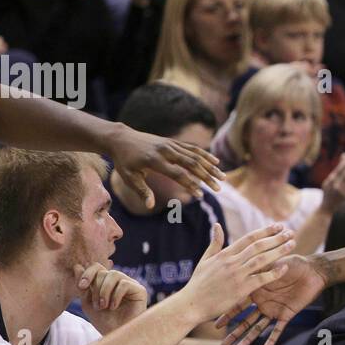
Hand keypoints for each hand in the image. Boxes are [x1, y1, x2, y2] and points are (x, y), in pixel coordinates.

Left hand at [74, 263, 147, 333]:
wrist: (116, 336)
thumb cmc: (104, 322)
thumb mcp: (87, 303)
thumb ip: (83, 286)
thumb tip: (76, 266)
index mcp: (107, 282)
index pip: (97, 267)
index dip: (88, 273)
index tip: (81, 287)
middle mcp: (120, 281)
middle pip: (104, 271)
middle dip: (96, 288)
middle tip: (97, 305)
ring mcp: (131, 285)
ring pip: (114, 275)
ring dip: (104, 291)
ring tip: (104, 306)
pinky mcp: (140, 290)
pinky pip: (124, 284)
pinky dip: (116, 295)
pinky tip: (114, 307)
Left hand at [108, 124, 225, 208]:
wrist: (121, 138)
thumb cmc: (124, 161)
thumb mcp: (129, 177)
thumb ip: (142, 191)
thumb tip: (150, 206)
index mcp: (155, 161)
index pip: (177, 174)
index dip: (190, 185)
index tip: (200, 195)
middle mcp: (165, 151)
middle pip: (192, 164)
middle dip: (207, 177)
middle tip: (219, 188)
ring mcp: (170, 145)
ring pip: (195, 155)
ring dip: (210, 167)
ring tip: (223, 177)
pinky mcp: (172, 142)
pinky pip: (192, 148)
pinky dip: (205, 155)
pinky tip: (216, 162)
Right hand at [182, 223, 296, 322]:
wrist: (191, 304)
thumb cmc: (198, 284)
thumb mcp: (205, 260)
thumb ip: (214, 243)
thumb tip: (217, 225)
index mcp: (225, 254)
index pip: (249, 238)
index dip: (265, 231)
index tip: (278, 225)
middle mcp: (232, 262)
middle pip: (258, 246)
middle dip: (276, 237)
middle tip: (291, 231)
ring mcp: (237, 275)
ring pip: (262, 259)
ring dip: (279, 250)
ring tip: (292, 244)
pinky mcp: (241, 290)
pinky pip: (261, 279)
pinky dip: (273, 273)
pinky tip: (285, 267)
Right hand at [216, 253, 328, 344]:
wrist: (312, 271)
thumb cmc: (292, 263)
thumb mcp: (271, 264)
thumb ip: (257, 269)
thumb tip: (241, 267)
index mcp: (256, 290)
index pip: (238, 304)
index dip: (227, 315)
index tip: (216, 325)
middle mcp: (262, 302)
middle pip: (245, 321)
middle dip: (234, 333)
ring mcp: (273, 310)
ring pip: (258, 328)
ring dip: (248, 339)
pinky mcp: (286, 315)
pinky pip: (278, 330)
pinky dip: (271, 339)